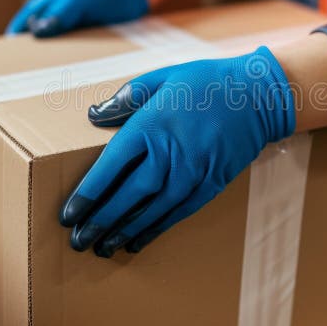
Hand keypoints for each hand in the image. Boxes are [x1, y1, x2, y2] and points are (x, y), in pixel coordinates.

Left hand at [59, 46, 295, 256]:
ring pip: (152, 210)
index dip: (88, 194)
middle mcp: (170, 153)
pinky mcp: (210, 183)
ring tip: (103, 248)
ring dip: (125, 231)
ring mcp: (192, 172)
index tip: (69, 214)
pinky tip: (137, 241)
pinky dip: (156, 229)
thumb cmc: (205, 81)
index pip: (111, 166)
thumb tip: (93, 115)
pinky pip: (178, 212)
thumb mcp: (161, 77)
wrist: (257, 95)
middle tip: (79, 241)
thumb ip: (125, 98)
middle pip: (128, 195)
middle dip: (101, 221)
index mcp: (151, 125)